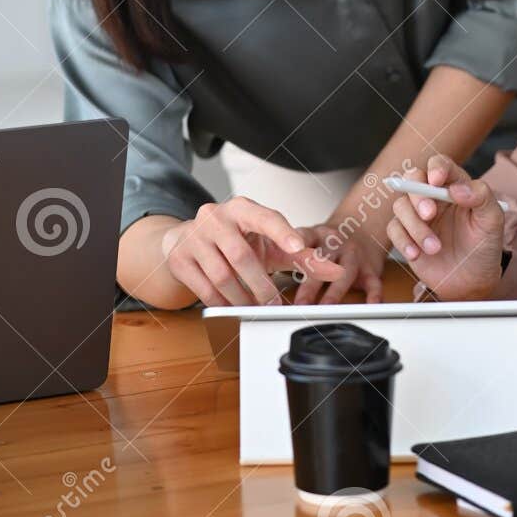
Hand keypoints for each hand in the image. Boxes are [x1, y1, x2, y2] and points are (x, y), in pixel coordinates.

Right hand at [160, 197, 311, 307]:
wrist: (191, 239)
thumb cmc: (239, 239)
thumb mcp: (271, 244)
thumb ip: (303, 256)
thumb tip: (336, 270)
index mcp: (243, 208)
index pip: (266, 217)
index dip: (283, 232)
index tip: (297, 246)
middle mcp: (216, 217)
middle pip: (242, 256)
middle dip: (261, 285)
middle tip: (274, 304)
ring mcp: (195, 236)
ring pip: (223, 276)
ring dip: (242, 298)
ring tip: (254, 308)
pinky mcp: (180, 258)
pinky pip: (204, 289)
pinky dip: (222, 304)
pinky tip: (233, 308)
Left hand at [288, 224, 385, 306]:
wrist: (360, 227)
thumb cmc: (325, 242)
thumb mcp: (305, 241)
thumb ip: (283, 255)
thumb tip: (252, 281)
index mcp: (315, 234)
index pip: (302, 237)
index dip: (294, 246)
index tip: (284, 256)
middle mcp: (334, 243)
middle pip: (323, 261)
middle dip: (311, 283)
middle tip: (300, 303)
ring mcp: (353, 255)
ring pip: (346, 272)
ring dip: (335, 292)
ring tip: (326, 308)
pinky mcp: (370, 268)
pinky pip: (374, 282)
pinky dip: (373, 295)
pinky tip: (369, 306)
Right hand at [386, 154, 503, 300]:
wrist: (473, 281)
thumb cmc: (484, 245)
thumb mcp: (492, 219)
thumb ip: (481, 197)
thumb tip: (457, 188)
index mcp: (454, 186)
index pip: (441, 165)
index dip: (436, 168)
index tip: (437, 180)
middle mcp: (433, 197)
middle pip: (413, 179)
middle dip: (418, 195)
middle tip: (430, 215)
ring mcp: (417, 215)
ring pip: (401, 205)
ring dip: (415, 227)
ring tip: (434, 248)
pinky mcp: (406, 235)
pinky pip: (393, 229)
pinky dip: (403, 241)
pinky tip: (417, 254)